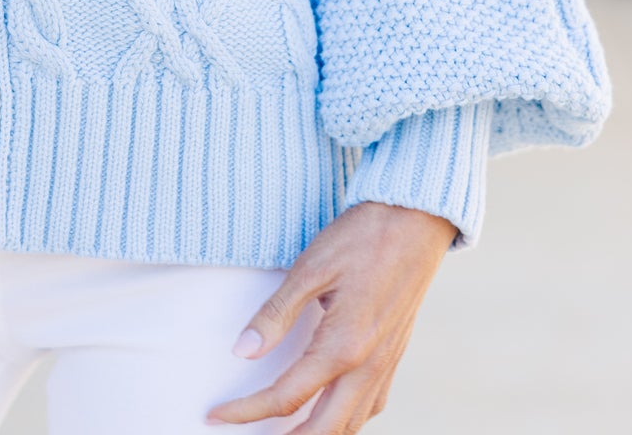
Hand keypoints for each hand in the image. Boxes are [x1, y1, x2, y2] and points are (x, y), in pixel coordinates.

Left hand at [206, 202, 455, 429]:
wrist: (415, 219)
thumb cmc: (361, 237)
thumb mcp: (310, 268)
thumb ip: (276, 314)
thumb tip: (242, 351)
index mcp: (343, 346)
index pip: (286, 398)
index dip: (246, 412)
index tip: (216, 414)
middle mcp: (368, 366)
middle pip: (324, 431)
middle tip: (247, 434)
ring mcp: (386, 364)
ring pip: (351, 426)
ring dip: (317, 434)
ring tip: (282, 430)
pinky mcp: (395, 355)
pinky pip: (370, 405)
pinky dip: (345, 419)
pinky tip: (329, 407)